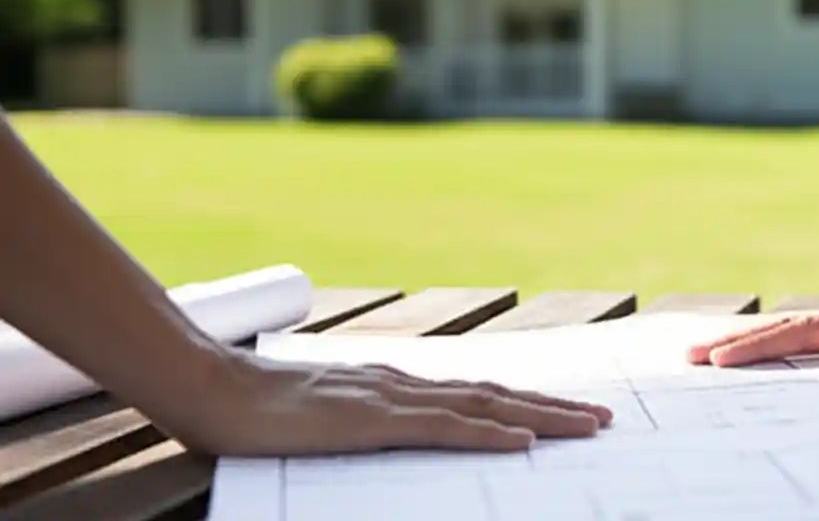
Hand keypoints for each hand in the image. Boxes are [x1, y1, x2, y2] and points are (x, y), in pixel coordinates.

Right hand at [169, 350, 612, 455]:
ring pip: (484, 405)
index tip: (568, 411)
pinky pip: (442, 427)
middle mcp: (404, 384)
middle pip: (496, 393)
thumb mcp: (324, 415)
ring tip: (588, 425)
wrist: (208, 387)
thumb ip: (364, 418)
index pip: (476, 392)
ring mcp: (390, 398)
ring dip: (542, 415)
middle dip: (554, 406)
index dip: (527, 401)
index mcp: (395, 385)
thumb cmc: (256, 408)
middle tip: (604, 418)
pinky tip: (522, 439)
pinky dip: (488, 431)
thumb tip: (399, 429)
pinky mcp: (371, 420)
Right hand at [688, 278, 818, 367]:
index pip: (798, 333)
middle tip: (690, 355)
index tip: (714, 360)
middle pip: (785, 328)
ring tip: (717, 351)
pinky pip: (818, 335)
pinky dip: (786, 342)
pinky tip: (780, 350)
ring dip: (755, 342)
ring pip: (798, 329)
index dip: (754, 348)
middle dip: (736, 342)